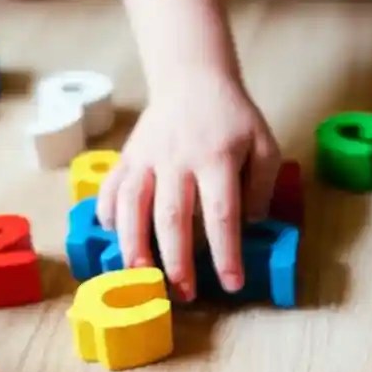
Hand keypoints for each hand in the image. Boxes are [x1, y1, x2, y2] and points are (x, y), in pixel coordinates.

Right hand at [97, 73, 279, 300]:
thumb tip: (249, 227)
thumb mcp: (263, 144)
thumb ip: (262, 186)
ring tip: (140, 275)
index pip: (222, 214)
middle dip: (177, 261)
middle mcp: (178, 160)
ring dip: (134, 245)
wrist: (191, 79)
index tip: (231, 283)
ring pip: (134, 206)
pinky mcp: (127, 158)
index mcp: (217, 158)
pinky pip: (111, 189)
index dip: (226, 253)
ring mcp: (147, 158)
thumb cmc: (231, 118)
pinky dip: (108, 215)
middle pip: (173, 218)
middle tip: (184, 293)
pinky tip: (113, 238)